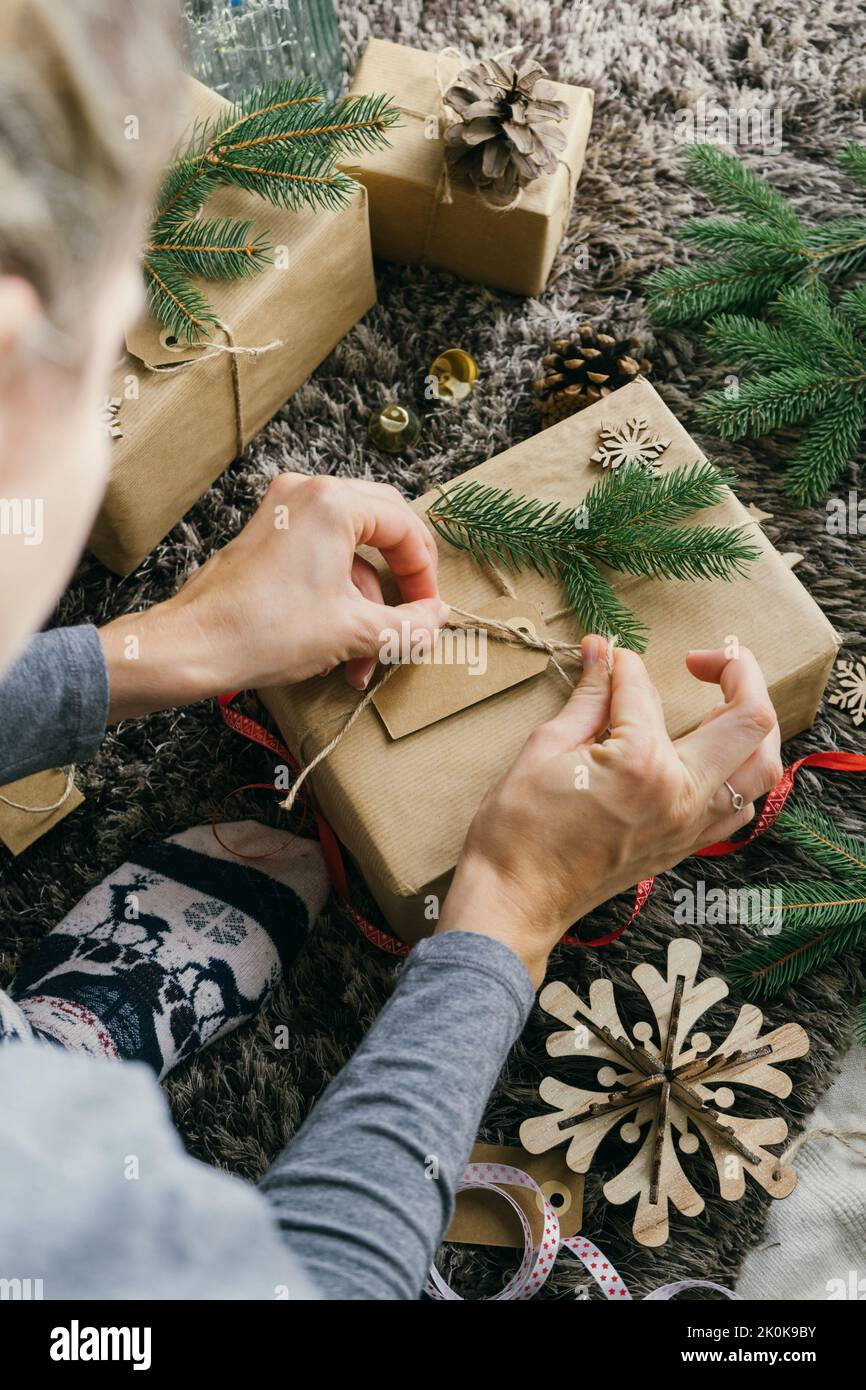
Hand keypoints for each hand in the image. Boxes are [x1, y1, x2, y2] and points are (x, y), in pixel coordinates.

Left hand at [100, 473, 448, 718]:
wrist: (191, 646)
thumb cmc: (264, 632)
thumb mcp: (352, 632)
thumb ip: (407, 624)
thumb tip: (437, 619)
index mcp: (333, 503)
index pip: (405, 526)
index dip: (425, 575)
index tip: (429, 612)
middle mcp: (307, 494)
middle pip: (381, 529)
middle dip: (398, 585)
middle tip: (412, 618)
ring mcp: (282, 513)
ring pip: (348, 552)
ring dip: (364, 606)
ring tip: (366, 661)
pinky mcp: (266, 537)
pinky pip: (319, 559)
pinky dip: (336, 599)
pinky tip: (338, 648)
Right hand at [436, 636, 781, 986]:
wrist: (516, 899)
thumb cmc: (518, 830)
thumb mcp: (545, 748)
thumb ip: (588, 698)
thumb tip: (601, 653)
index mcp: (643, 764)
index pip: (646, 690)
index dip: (622, 662)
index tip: (604, 654)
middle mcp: (682, 795)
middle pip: (751, 719)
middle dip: (735, 672)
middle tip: (701, 660)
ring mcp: (690, 825)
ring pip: (761, 767)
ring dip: (751, 726)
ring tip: (718, 705)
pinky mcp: (685, 846)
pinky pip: (740, 806)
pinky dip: (739, 773)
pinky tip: (711, 756)